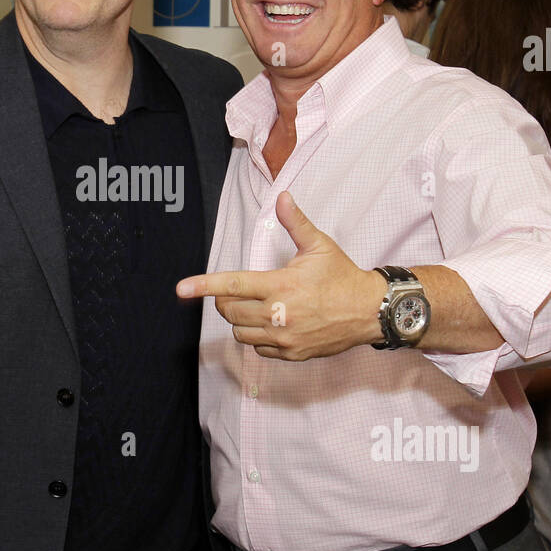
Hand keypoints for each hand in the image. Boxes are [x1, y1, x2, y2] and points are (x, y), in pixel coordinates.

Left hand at [176, 191, 381, 359]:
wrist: (369, 311)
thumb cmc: (342, 276)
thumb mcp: (319, 245)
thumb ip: (295, 222)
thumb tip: (282, 196)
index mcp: (281, 285)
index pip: (232, 285)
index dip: (203, 286)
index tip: (181, 289)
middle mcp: (278, 314)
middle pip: (229, 311)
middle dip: (225, 300)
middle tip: (238, 291)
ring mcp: (284, 338)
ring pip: (240, 332)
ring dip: (240, 319)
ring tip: (256, 306)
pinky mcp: (291, 354)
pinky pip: (258, 348)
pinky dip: (256, 337)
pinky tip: (270, 324)